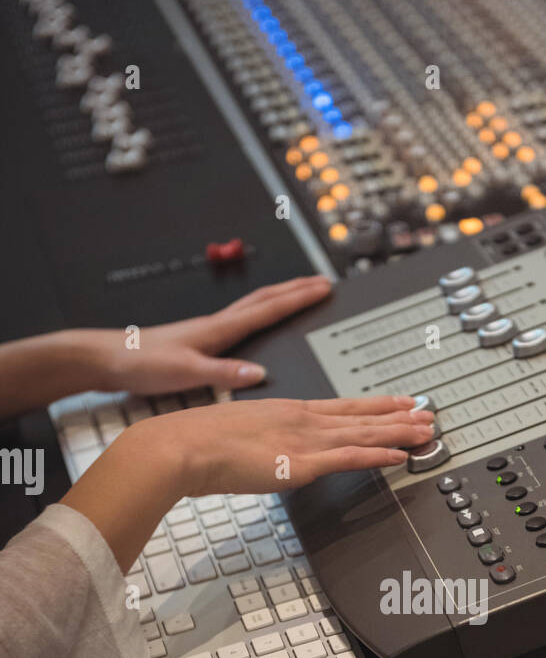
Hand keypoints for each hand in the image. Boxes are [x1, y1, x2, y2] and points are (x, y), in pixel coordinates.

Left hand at [86, 274, 333, 393]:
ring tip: (300, 293)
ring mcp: (208, 331)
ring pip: (253, 306)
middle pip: (264, 299)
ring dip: (280, 297)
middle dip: (296, 289)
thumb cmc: (141, 364)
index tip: (324, 288)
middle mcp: (216, 325)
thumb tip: (260, 374)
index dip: (298, 298)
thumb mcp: (187, 373)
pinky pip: (241, 320)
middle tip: (322, 282)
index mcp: (218, 330)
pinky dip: (260, 313)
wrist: (108, 360)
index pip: (267, 309)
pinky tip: (259, 322)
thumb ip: (225, 373)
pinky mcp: (200, 340)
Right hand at [153, 393, 435, 495]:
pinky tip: (398, 454)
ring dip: (398, 433)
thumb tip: (270, 453)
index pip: (343, 406)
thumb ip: (263, 442)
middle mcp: (303, 420)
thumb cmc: (200, 442)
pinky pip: (348, 457)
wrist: (183, 445)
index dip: (377, 404)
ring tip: (427, 432)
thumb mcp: (241, 435)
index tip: (402, 401)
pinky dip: (377, 454)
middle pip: (362, 416)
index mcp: (289, 411)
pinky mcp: (301, 462)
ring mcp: (304, 439)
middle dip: (399, 416)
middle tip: (429, 415)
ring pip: (363, 433)